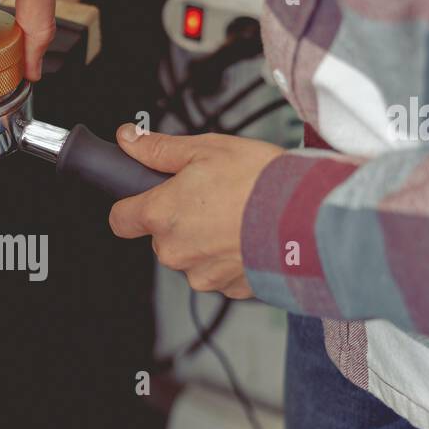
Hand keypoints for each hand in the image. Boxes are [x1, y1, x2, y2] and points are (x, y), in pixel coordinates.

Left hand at [108, 124, 283, 297]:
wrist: (307, 217)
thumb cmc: (258, 181)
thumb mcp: (205, 149)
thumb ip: (159, 149)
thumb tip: (128, 139)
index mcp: (161, 215)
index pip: (121, 219)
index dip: (131, 206)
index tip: (145, 198)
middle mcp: (175, 250)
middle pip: (161, 237)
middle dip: (180, 219)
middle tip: (210, 196)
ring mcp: (201, 273)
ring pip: (191, 255)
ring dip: (206, 239)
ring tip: (237, 215)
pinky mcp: (229, 288)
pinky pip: (220, 271)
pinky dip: (231, 256)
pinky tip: (250, 235)